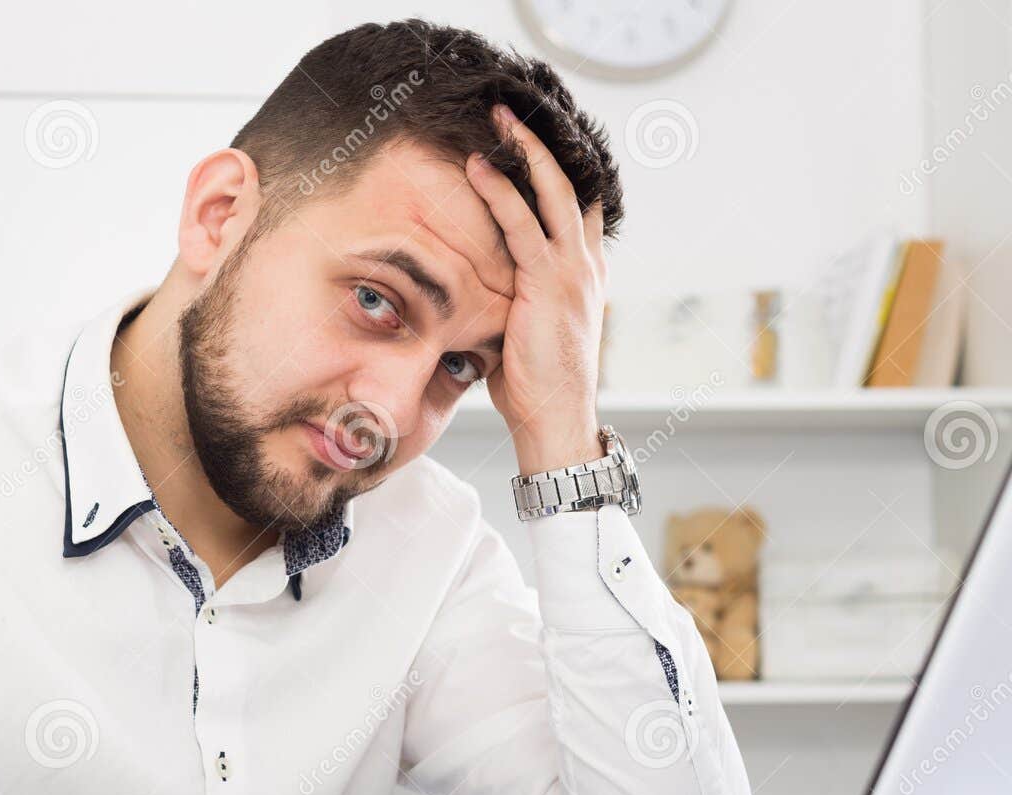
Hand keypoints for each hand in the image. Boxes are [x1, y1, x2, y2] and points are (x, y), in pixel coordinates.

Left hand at [468, 104, 607, 474]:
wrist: (556, 420)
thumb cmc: (535, 387)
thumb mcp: (523, 332)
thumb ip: (510, 302)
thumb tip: (472, 292)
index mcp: (584, 275)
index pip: (580, 210)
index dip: (562, 171)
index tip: (538, 142)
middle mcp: (585, 265)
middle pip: (571, 186)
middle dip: (543, 145)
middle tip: (513, 113)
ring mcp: (572, 270)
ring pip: (553, 191)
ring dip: (523, 151)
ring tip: (497, 119)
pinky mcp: (549, 283)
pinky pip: (522, 223)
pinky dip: (499, 191)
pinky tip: (477, 167)